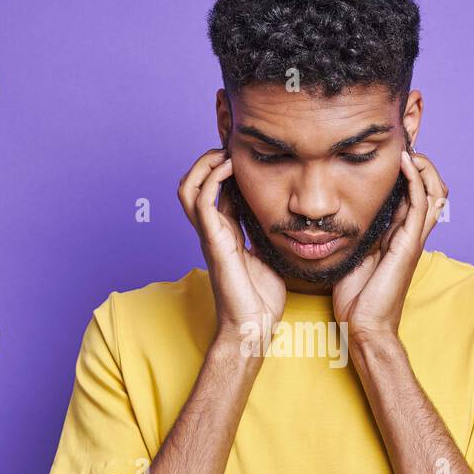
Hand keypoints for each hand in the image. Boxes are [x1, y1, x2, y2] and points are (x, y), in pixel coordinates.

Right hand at [178, 148, 286, 343]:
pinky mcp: (214, 242)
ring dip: (204, 164)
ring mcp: (210, 236)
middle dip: (207, 160)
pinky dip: (212, 179)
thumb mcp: (270, 256)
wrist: (253, 327)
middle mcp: (213, 231)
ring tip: (224, 152)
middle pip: (193, 184)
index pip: (216, 191)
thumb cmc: (262, 300)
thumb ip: (269, 236)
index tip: (245, 153)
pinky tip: (229, 168)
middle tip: (230, 146)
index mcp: (225, 233)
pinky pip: (202, 202)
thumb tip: (284, 219)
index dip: (225, 168)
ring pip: (189, 188)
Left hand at [332, 146, 446, 342]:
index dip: (408, 172)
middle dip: (423, 164)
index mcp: (398, 236)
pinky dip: (416, 179)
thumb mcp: (353, 254)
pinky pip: (421, 203)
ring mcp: (413, 239)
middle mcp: (410, 235)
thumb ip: (356, 233)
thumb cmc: (355, 298)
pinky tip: (406, 162)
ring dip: (424, 166)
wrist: (364, 326)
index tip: (392, 151)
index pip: (413, 195)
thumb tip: (338, 212)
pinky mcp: (409, 244)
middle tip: (405, 144)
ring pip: (434, 192)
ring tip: (409, 146)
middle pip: (433, 189)